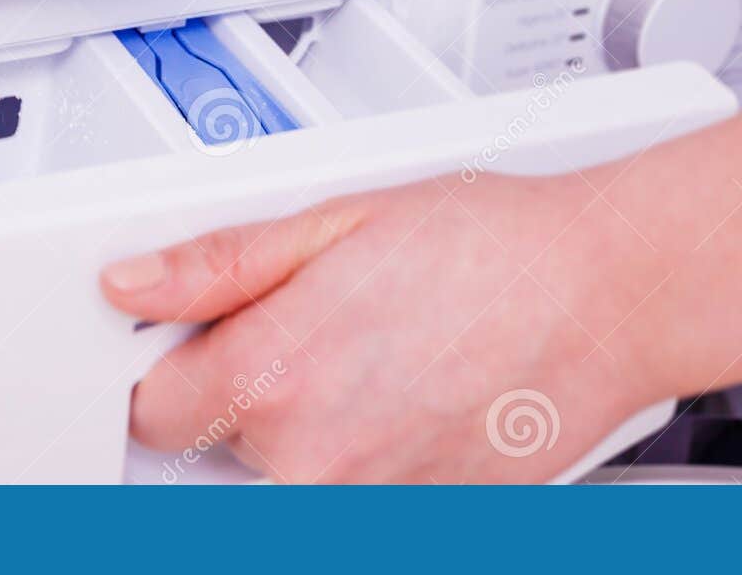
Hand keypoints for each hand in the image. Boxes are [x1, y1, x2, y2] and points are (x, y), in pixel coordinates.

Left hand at [100, 171, 661, 482]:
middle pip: (220, 444)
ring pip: (289, 475)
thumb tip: (132, 284)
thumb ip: (218, 264)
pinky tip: (414, 392)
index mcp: (272, 378)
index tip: (208, 331)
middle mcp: (312, 463)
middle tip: (322, 322)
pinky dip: (370, 453)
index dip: (175, 359)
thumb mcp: (338, 219)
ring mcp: (369, 506)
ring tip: (381, 352)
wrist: (608, 296)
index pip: (151, 410)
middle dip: (251, 387)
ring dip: (313, 424)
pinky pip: (356, 494)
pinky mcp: (421, 521)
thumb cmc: (493, 247)